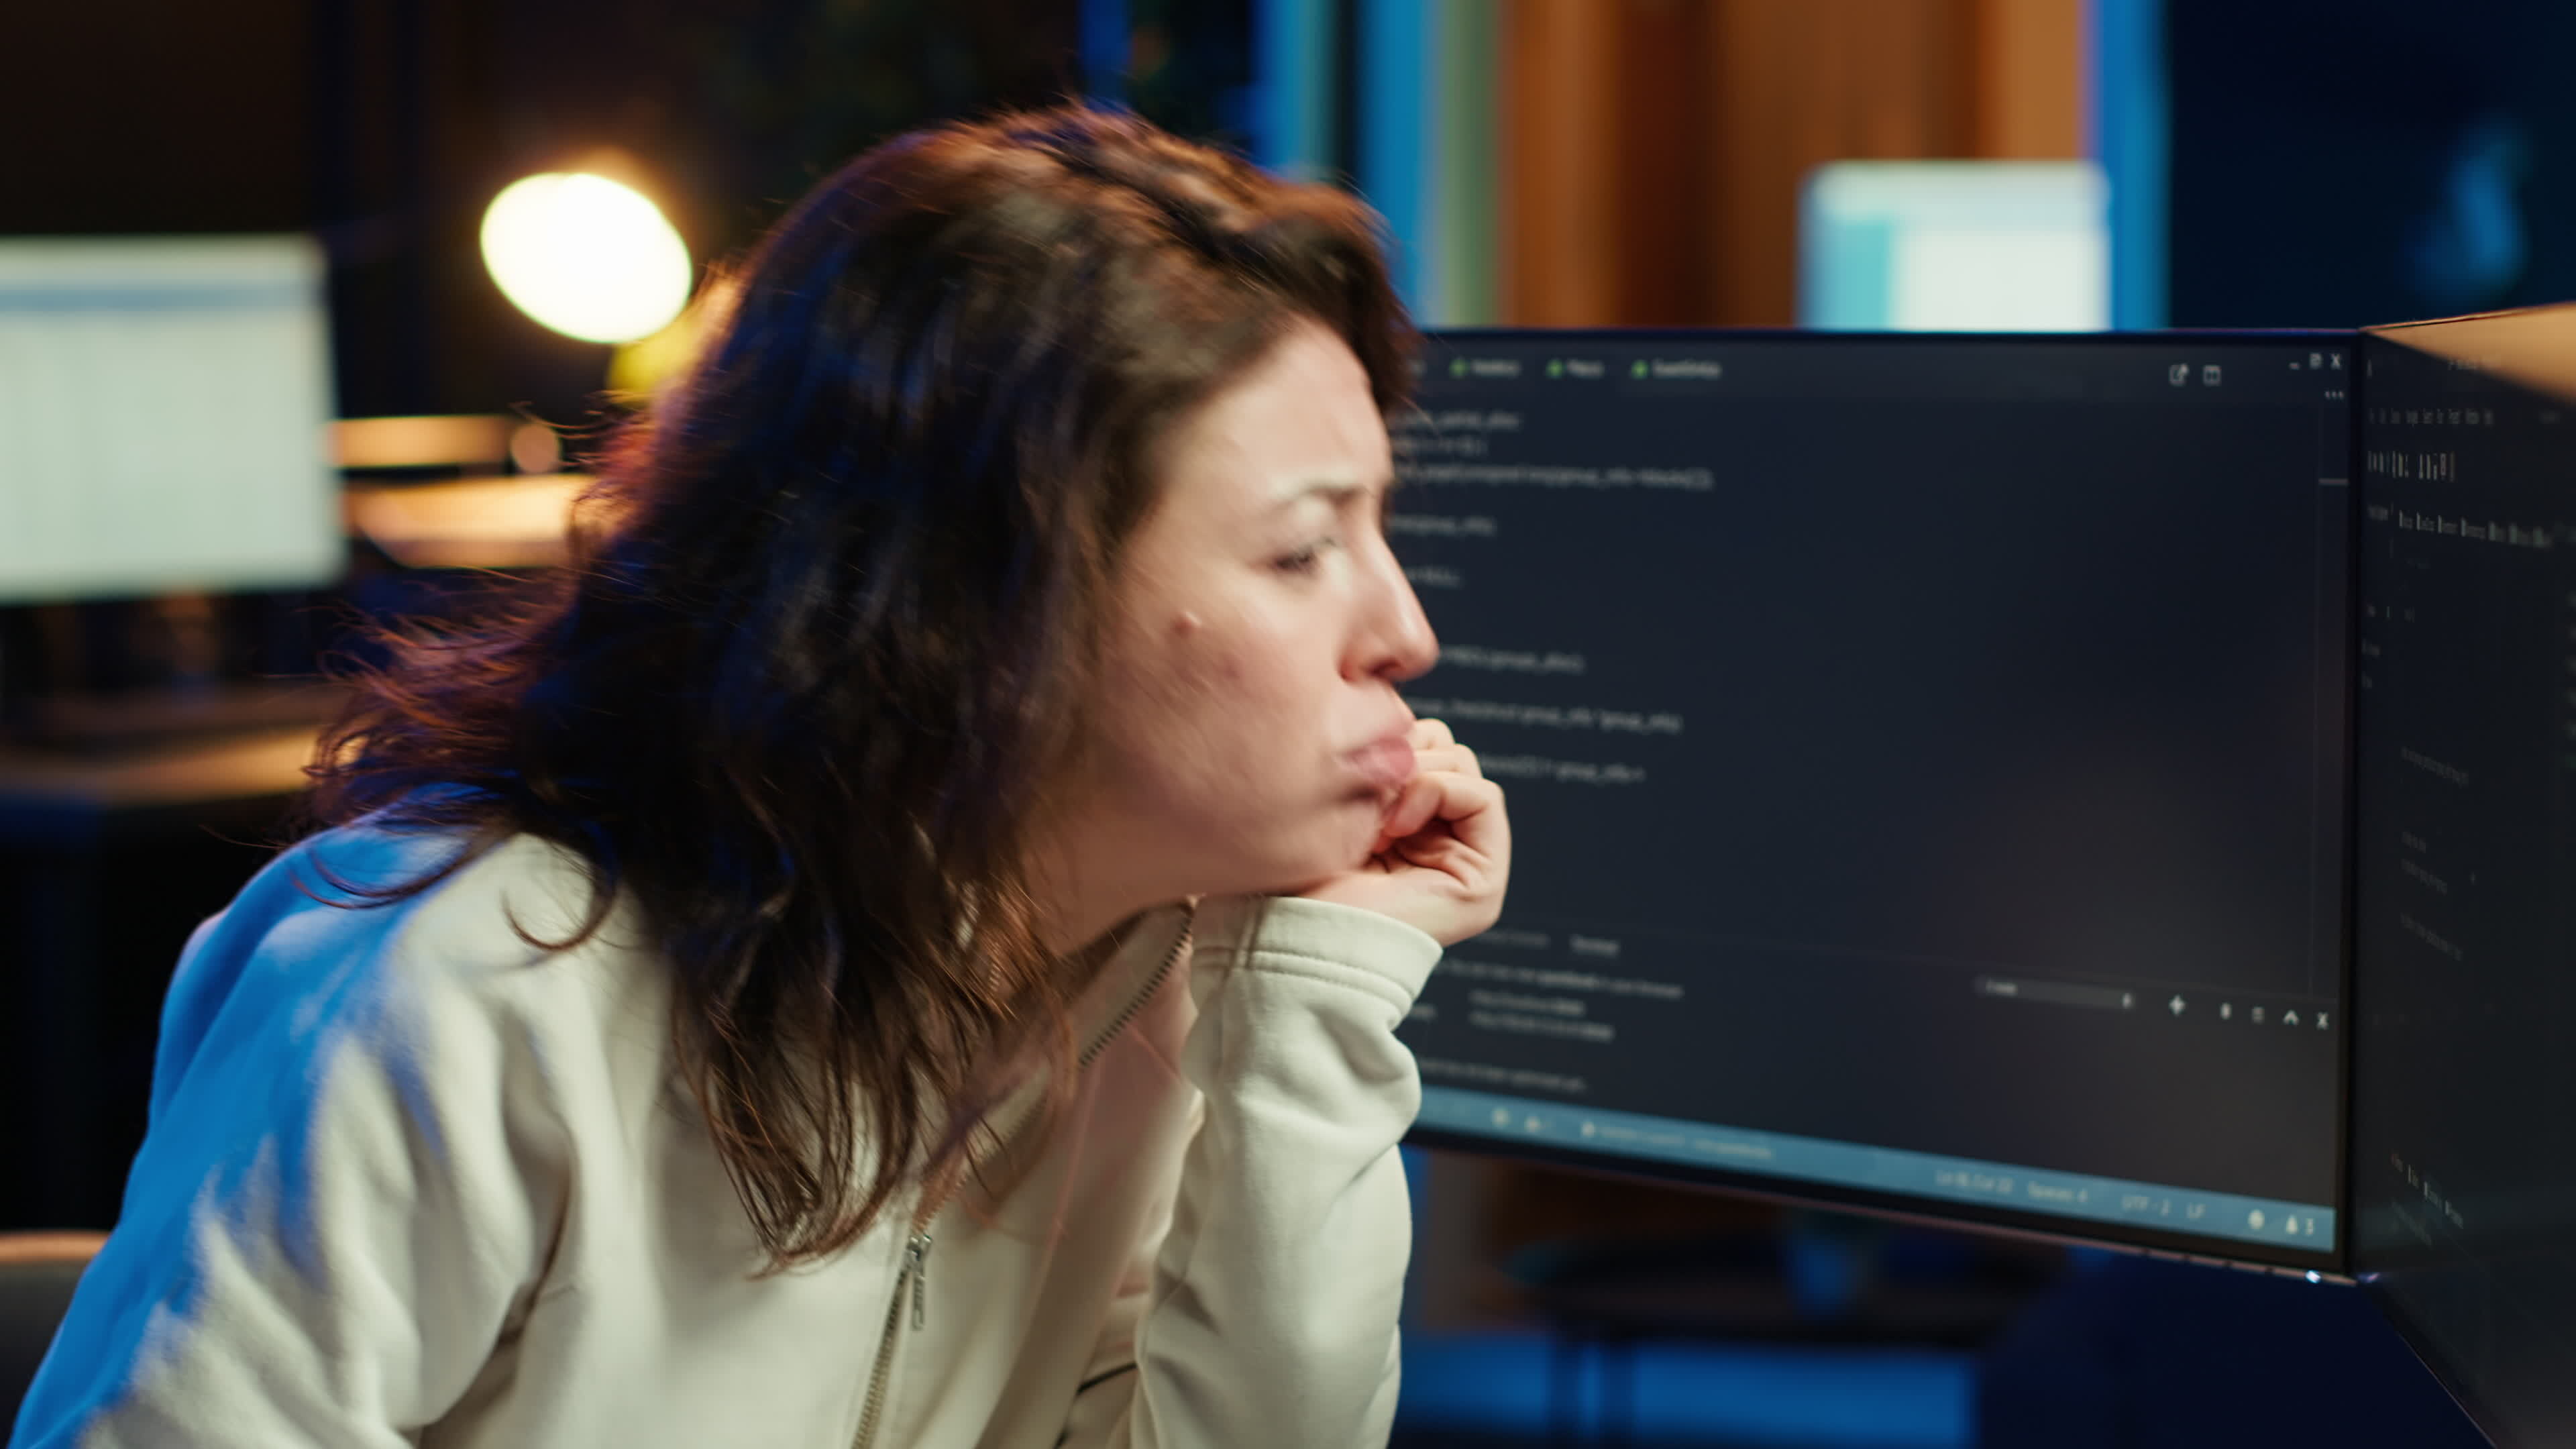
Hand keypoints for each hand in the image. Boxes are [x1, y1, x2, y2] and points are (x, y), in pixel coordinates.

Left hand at [1300, 718, 1509, 945]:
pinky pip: (1483, 795)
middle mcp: (1440, 846)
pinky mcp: (1484, 881)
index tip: (1351, 779)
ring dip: (1418, 775)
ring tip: (1378, 818)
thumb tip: (1399, 722)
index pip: (1421, 748)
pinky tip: (1395, 826)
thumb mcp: (1339, 806)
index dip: (1392, 744)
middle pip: (1446, 749)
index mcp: (1406, 831)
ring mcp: (1467, 865)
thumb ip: (1377, 768)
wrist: (1293, 938)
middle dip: (1407, 755)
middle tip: (1367, 795)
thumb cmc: (1296, 880)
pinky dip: (1439, 792)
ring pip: (1465, 765)